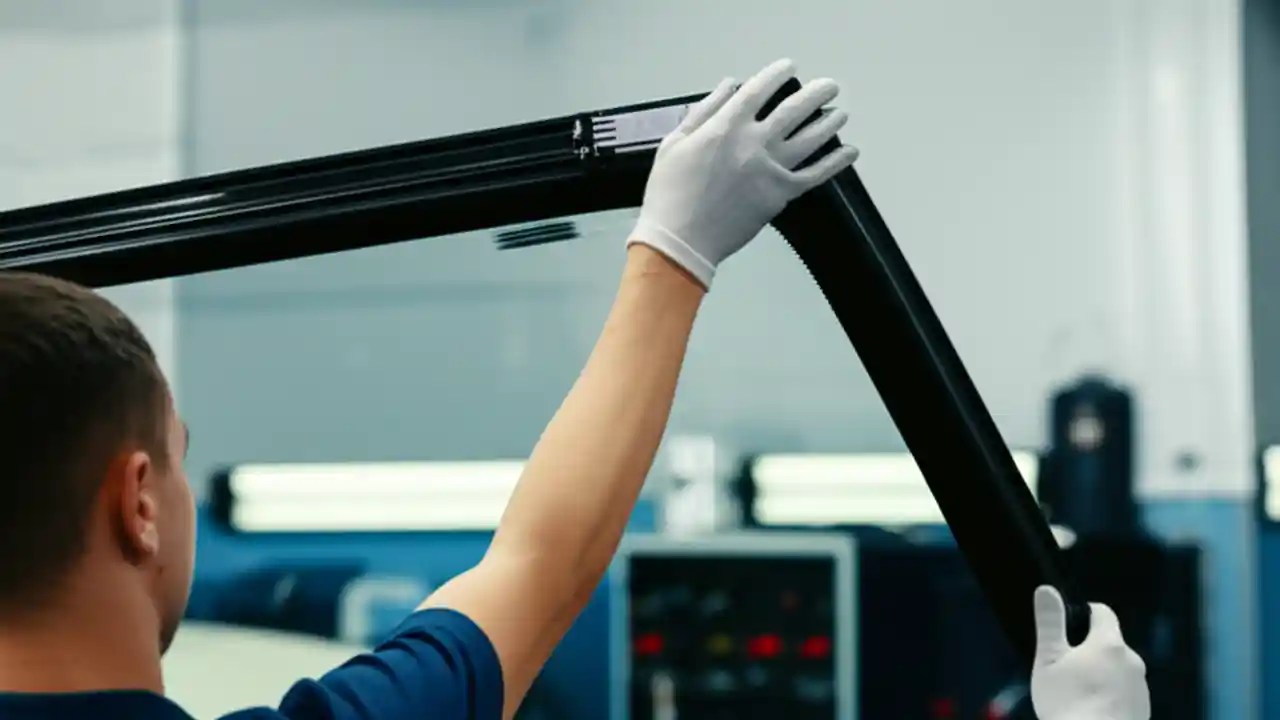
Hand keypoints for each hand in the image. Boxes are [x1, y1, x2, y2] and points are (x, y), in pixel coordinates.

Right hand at [629, 58, 858, 287]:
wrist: (680, 239)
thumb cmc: (670, 193)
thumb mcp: (675, 143)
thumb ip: (704, 111)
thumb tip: (728, 86)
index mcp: (726, 127)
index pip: (759, 90)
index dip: (778, 74)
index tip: (789, 67)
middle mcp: (754, 142)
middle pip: (795, 109)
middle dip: (816, 94)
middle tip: (830, 87)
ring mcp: (770, 169)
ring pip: (811, 138)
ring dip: (830, 122)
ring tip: (841, 113)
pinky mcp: (780, 194)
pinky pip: (816, 175)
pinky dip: (835, 162)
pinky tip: (849, 152)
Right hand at [1031, 586, 1150, 719]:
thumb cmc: (1068, 703)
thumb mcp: (1049, 659)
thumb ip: (1050, 622)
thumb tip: (1047, 589)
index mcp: (1109, 643)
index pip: (1102, 612)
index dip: (1083, 614)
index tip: (1068, 629)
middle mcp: (1131, 661)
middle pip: (1108, 643)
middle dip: (1088, 650)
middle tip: (1064, 670)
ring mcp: (1140, 687)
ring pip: (1117, 669)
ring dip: (1100, 674)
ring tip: (1077, 695)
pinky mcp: (1143, 710)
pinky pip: (1124, 692)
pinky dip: (1109, 696)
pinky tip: (1091, 710)